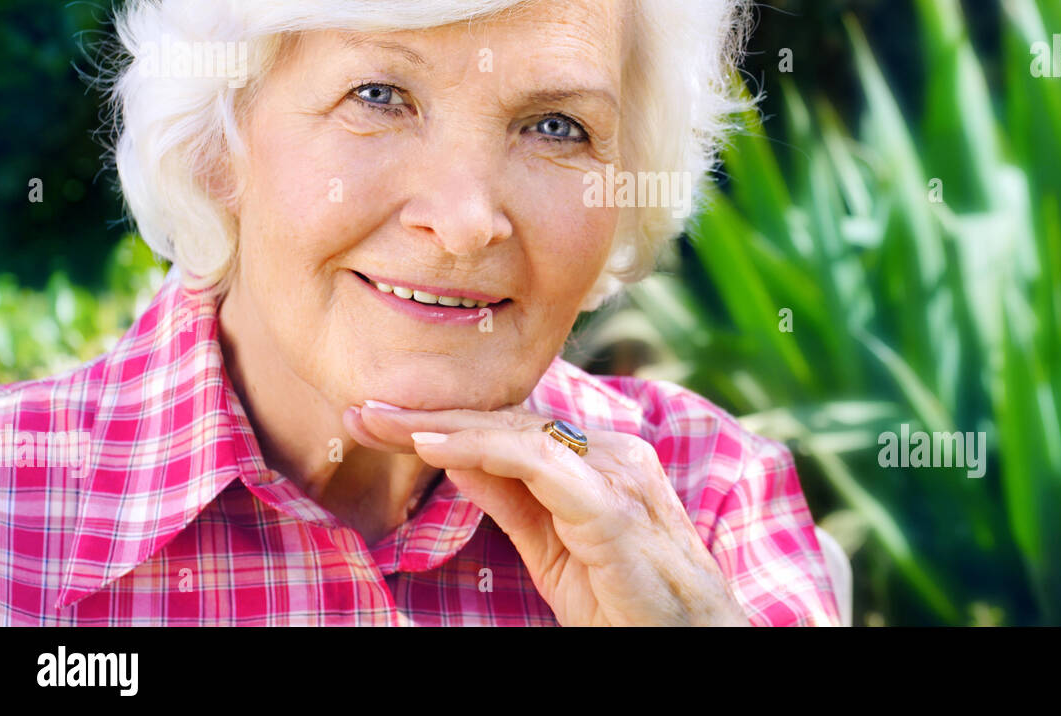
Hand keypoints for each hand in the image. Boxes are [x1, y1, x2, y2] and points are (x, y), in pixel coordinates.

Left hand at [345, 401, 750, 625]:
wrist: (698, 647)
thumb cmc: (631, 606)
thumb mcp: (553, 549)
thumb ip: (511, 499)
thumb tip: (455, 455)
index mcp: (603, 461)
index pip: (514, 429)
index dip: (446, 423)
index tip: (379, 423)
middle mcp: (614, 454)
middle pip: (510, 422)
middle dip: (431, 416)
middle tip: (361, 413)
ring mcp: (619, 475)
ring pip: (519, 432)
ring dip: (443, 425)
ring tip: (381, 423)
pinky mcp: (614, 507)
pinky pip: (540, 464)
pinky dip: (481, 448)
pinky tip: (433, 445)